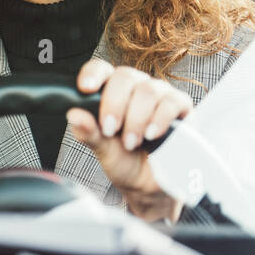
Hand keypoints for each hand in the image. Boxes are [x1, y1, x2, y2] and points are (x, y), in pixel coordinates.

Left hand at [66, 58, 190, 221]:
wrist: (150, 184)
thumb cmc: (125, 161)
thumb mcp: (102, 149)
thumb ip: (88, 132)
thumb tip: (73, 115)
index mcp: (112, 92)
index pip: (101, 70)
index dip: (93, 74)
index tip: (86, 88)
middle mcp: (136, 87)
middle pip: (125, 77)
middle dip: (114, 104)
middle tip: (110, 129)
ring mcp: (160, 95)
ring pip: (148, 90)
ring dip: (136, 118)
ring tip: (131, 142)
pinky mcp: (181, 107)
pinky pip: (172, 102)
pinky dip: (159, 119)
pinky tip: (151, 135)